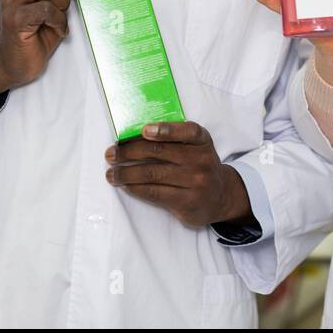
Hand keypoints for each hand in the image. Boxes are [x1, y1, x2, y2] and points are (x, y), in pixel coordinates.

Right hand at [0, 0, 85, 109]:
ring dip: (62, 3)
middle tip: (65, 4)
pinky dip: (58, 21)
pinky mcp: (14, 19)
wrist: (11, 63)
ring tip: (58, 18)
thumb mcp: (48, 2)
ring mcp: (10, 0)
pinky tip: (56, 30)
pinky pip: (46, 9)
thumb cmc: (34, 31)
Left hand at [103, 121, 251, 227]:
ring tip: (111, 173)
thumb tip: (135, 135)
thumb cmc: (199, 165)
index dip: (165, 130)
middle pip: (159, 153)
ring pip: (152, 174)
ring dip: (126, 173)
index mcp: (202, 141)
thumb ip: (175, 138)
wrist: (221, 195)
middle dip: (129, 152)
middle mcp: (201, 160)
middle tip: (111, 153)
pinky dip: (135, 188)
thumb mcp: (196, 147)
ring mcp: (195, 182)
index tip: (144, 130)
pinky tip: (125, 185)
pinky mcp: (187, 202)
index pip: (186, 131)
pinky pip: (154, 193)